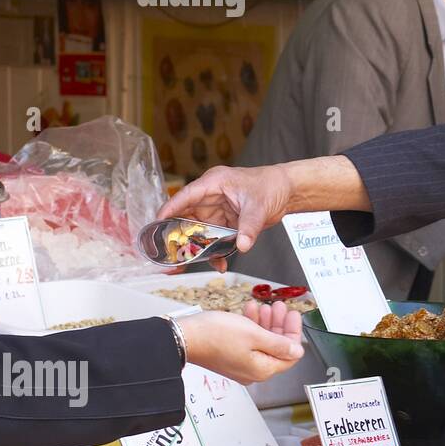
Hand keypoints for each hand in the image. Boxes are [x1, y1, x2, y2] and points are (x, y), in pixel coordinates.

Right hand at [158, 164, 295, 270]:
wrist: (288, 191)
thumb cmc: (271, 186)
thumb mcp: (259, 206)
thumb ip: (249, 226)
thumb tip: (242, 245)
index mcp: (214, 183)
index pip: (186, 196)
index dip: (170, 209)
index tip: (156, 223)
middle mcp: (211, 196)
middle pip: (188, 216)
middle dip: (181, 235)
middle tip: (174, 252)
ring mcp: (217, 209)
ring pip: (200, 230)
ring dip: (199, 246)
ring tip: (196, 261)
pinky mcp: (225, 221)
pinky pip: (214, 238)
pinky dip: (216, 250)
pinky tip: (220, 262)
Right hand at [178, 300, 304, 384]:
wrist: (185, 337)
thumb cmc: (217, 335)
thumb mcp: (254, 335)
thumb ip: (278, 344)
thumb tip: (297, 351)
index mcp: (262, 369)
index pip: (290, 354)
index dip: (293, 333)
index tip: (293, 315)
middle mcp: (253, 370)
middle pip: (276, 347)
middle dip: (279, 324)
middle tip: (279, 307)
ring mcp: (241, 364)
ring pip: (262, 342)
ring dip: (265, 322)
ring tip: (264, 306)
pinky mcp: (230, 356)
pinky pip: (247, 342)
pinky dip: (251, 326)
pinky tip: (250, 311)